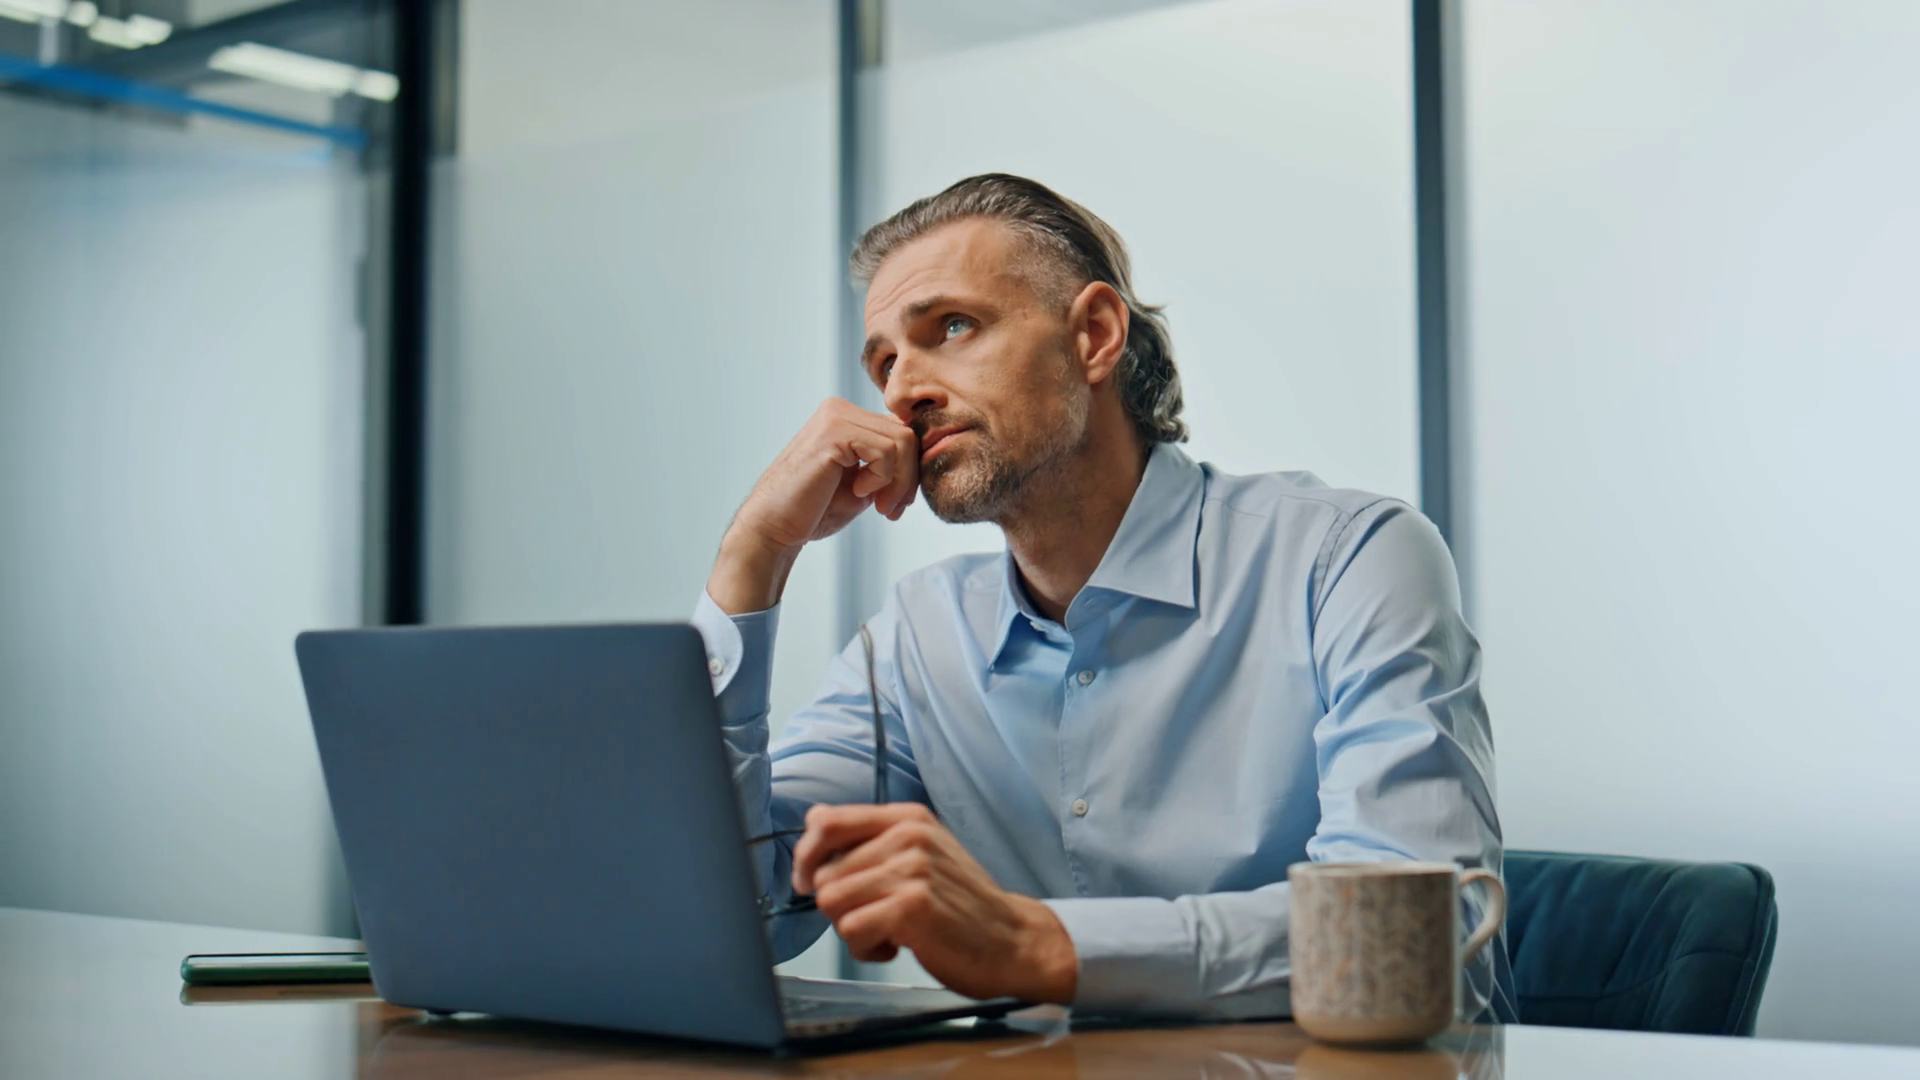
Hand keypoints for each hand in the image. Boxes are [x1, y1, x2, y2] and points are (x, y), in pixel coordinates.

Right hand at [708, 399, 918, 613]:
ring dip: (899, 482)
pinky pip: (886, 451)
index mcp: (845, 417)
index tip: (895, 503)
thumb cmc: (813, 510)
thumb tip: (924, 457)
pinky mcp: (833, 433)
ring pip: (903, 441)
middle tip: (891, 509)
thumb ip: (887, 466)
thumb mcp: (863, 483)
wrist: (774, 528)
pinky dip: (882, 478)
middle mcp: (840, 409)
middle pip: (907, 434)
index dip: (909, 469)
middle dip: (908, 478)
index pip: (900, 431)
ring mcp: (835, 417)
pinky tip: (858, 493)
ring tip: (880, 506)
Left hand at [793, 803, 1077, 1003]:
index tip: (810, 881)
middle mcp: (909, 836)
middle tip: (876, 916)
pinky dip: (866, 949)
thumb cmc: (960, 904)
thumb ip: (871, 839)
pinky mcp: (912, 906)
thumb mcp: (920, 853)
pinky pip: (851, 929)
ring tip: (887, 931)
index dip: (806, 855)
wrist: (1012, 940)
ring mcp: (912, 869)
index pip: (826, 821)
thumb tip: (813, 824)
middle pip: (823, 873)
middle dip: (839, 905)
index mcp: (907, 818)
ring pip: (831, 901)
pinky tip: (896, 946)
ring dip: (851, 929)